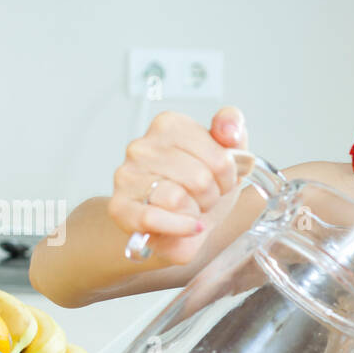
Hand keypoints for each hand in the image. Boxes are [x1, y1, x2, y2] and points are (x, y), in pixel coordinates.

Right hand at [109, 107, 247, 264]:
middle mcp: (143, 146)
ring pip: (177, 198)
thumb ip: (233, 128)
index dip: (227, 176)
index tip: (219, 177)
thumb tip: (229, 131)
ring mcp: (127, 176)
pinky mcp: (120, 207)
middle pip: (200, 178)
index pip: (220, 157)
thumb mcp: (226, 154)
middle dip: (210, 195)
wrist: (177, 224)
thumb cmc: (198, 187)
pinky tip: (186, 226)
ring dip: (193, 212)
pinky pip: (152, 218)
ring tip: (189, 208)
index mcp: (169, 125)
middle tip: (202, 196)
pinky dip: (177, 227)